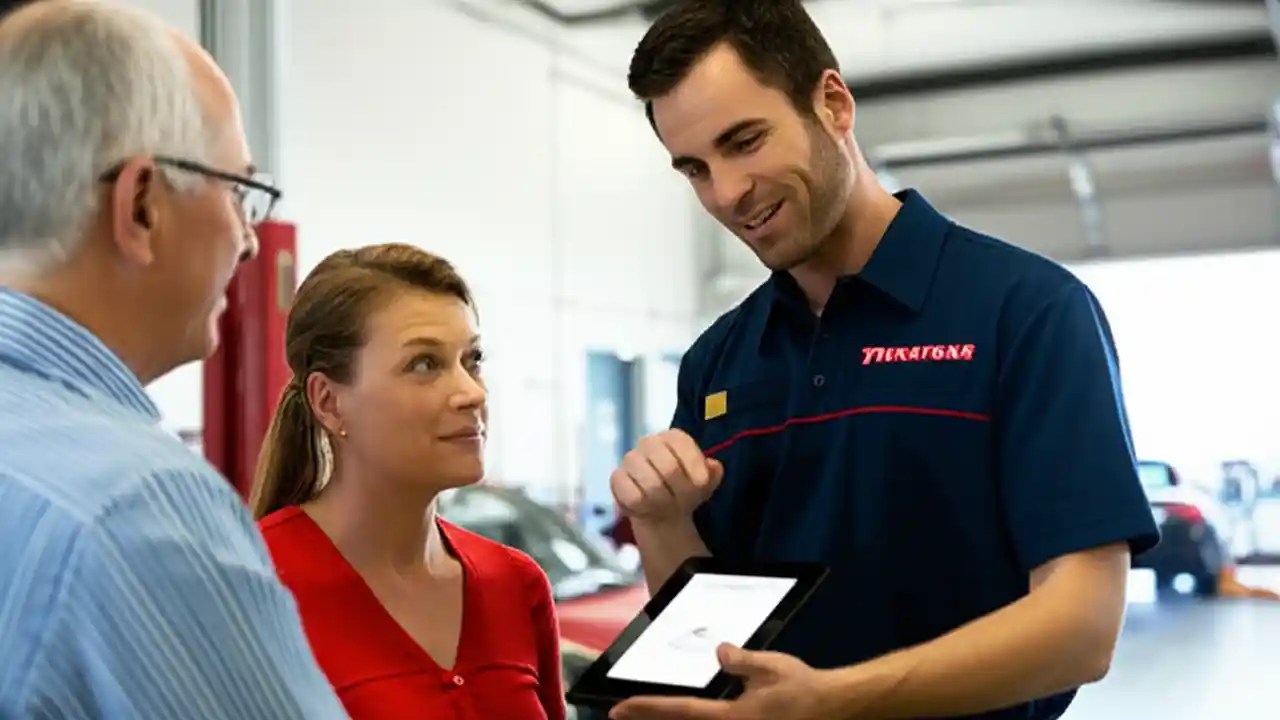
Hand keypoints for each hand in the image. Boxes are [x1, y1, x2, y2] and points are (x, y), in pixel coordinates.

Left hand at [608, 644, 843, 719]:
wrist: (837, 711)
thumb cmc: (804, 690)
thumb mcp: (770, 667)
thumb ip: (739, 661)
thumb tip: (718, 652)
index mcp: (732, 718)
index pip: (679, 710)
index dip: (646, 708)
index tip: (619, 707)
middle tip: (620, 714)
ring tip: (650, 715)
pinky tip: (691, 714)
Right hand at [610, 429, 723, 522]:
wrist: (663, 509)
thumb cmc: (685, 489)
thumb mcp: (706, 482)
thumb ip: (713, 472)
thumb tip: (711, 466)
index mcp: (673, 437)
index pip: (684, 446)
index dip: (695, 470)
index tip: (700, 486)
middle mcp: (650, 442)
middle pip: (669, 468)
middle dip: (681, 492)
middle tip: (683, 503)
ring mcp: (630, 459)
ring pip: (651, 484)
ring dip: (663, 502)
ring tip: (666, 507)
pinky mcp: (617, 479)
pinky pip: (632, 495)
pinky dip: (644, 507)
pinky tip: (648, 508)